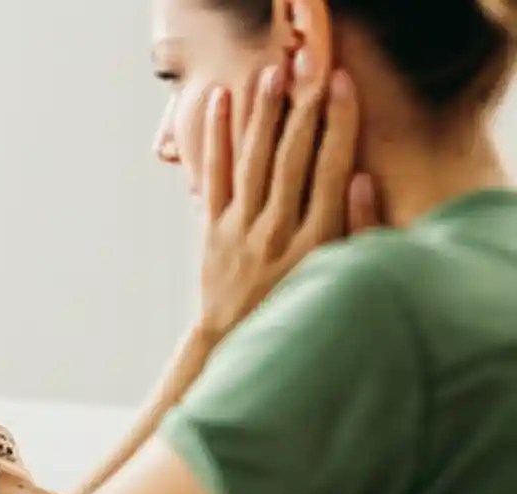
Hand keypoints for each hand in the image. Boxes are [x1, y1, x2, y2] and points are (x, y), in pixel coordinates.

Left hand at [196, 60, 380, 341]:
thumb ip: (356, 230)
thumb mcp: (337, 276)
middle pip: (291, 161)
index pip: (331, 172)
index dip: (338, 125)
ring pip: (252, 162)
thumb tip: (363, 178)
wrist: (239, 342)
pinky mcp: (212, 230)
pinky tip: (223, 103)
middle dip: (302, 111)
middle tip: (309, 69)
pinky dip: (217, 138)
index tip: (342, 87)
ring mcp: (240, 230)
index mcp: (315, 242)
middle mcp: (277, 232)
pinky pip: (214, 176)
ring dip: (262, 115)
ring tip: (271, 76)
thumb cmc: (298, 305)